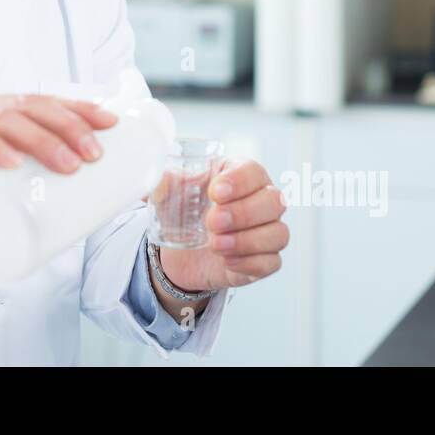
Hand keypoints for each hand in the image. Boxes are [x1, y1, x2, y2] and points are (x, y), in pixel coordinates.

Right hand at [0, 93, 117, 223]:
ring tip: (72, 163)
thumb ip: (4, 183)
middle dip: (70, 126)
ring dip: (43, 139)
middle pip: (30, 107)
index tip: (114, 124)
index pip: (40, 102)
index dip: (78, 109)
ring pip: (4, 120)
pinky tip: (12, 163)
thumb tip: (57, 208)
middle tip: (99, 154)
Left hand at [157, 159, 288, 292]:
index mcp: (241, 175)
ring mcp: (268, 230)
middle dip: (243, 213)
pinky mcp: (265, 260)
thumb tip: (156, 182)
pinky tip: (226, 262)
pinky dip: (250, 263)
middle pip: (274, 201)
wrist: (181, 250)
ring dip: (247, 240)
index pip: (254, 171)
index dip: (239, 181)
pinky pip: (272, 262)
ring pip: (278, 233)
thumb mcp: (169, 194)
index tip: (215, 192)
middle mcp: (262, 200)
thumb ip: (163, 182)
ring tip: (214, 245)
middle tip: (211, 222)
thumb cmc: (183, 210)